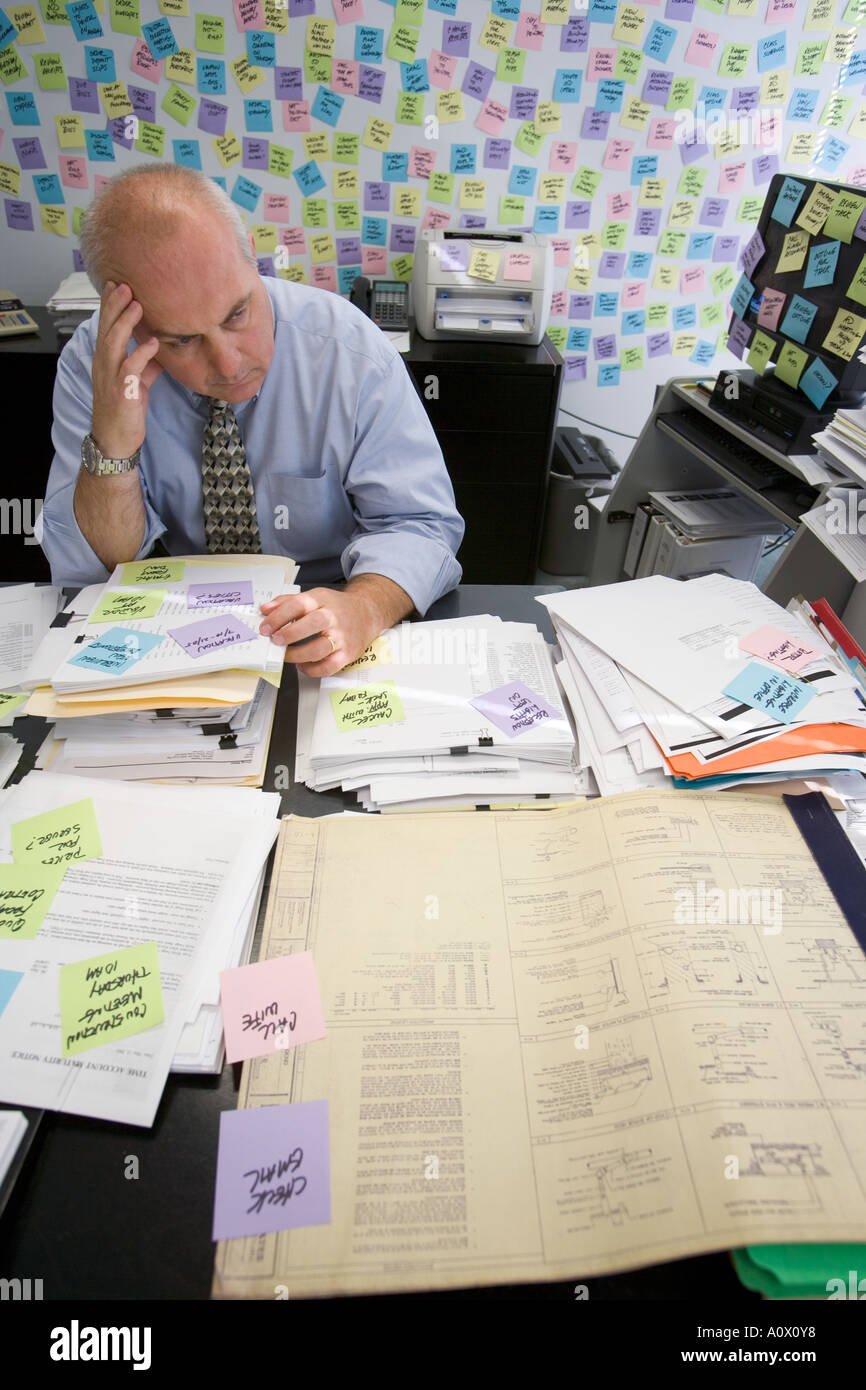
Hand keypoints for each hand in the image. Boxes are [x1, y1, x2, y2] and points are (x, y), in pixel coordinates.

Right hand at [90, 280, 163, 459]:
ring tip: (138, 305)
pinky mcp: (123, 392)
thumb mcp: (137, 383)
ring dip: (126, 323)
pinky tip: (154, 343)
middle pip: (106, 329)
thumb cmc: (125, 411)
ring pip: (114, 343)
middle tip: (125, 285)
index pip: (105, 327)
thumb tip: (160, 348)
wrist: (115, 440)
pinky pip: (131, 368)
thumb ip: (146, 364)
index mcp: (105, 361)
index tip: (117, 285)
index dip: (110, 306)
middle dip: (115, 306)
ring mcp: (111, 378)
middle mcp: (104, 365)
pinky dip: (143, 354)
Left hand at [259, 587, 380, 676]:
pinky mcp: (348, 654)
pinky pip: (329, 667)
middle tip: (276, 641)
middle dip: (290, 634)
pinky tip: (302, 665)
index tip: (265, 627)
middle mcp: (333, 617)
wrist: (367, 614)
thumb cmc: (337, 607)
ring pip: (320, 648)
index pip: (299, 604)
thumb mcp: (314, 597)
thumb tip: (265, 610)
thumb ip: (288, 602)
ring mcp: (342, 637)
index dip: (279, 616)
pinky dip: (312, 670)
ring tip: (286, 655)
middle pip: (313, 624)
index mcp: (321, 600)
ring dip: (298, 654)